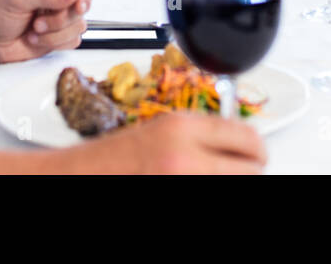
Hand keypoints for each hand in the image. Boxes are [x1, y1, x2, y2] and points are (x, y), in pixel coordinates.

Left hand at [0, 0, 92, 64]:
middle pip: (83, 4)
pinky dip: (54, 43)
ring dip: (54, 33)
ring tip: (34, 29)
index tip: (78, 6)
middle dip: (60, 18)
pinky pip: (74, 40)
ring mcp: (63, 15)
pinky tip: (37, 38)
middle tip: (38, 21)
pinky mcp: (63, 34)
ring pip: (79, 25)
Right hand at [0, 113, 267, 173]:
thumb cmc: (108, 160)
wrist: (74, 178)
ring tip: (215, 177)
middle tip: (238, 171)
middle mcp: (187, 157)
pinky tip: (196, 184)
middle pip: (253, 168)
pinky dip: (215, 190)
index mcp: (182, 127)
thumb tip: (239, 146)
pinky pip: (217, 195)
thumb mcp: (159, 132)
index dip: (256, 149)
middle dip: (248, 170)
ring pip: (239, 185)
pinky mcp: (179, 204)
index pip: (249, 138)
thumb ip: (199, 134)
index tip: (254, 154)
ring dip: (232, 183)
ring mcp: (185, 183)